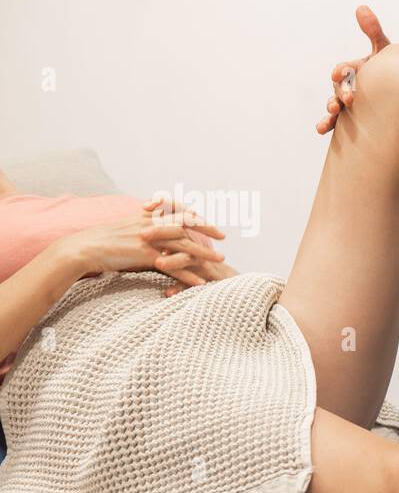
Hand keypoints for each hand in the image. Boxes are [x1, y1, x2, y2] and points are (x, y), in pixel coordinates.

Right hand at [57, 203, 226, 289]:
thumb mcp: (121, 227)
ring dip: (204, 254)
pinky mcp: (145, 255)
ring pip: (183, 245)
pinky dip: (188, 275)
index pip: (174, 211)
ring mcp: (148, 239)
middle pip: (185, 224)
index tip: (205, 218)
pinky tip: (200, 282)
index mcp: (144, 216)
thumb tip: (147, 227)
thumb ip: (138, 226)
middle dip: (206, 229)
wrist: (81, 248)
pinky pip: (172, 266)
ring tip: (220, 261)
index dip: (192, 215)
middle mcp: (149, 224)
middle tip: (223, 236)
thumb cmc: (98, 241)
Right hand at [316, 5, 390, 133]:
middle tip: (348, 99)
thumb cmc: (394, 72)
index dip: (342, 71)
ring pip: (334, 105)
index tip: (340, 74)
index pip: (345, 69)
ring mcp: (348, 103)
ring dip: (331, 109)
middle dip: (340, 92)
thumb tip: (361, 7)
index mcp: (355, 70)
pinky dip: (326, 124)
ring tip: (333, 111)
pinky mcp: (350, 119)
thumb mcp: (384, 52)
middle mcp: (348, 85)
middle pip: (338, 88)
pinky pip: (335, 123)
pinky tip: (321, 129)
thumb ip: (373, 32)